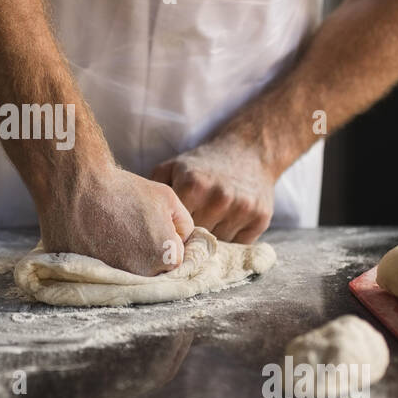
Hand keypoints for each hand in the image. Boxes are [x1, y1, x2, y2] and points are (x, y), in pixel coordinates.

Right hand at [38, 165, 193, 276]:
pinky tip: (97, 237)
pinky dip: (102, 258)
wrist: (77, 185)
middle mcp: (141, 275)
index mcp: (166, 258)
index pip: (174, 259)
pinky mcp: (90, 275)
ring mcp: (114, 278)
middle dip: (147, 252)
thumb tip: (183, 241)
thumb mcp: (167, 198)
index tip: (150, 224)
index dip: (165, 239)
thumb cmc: (124, 189)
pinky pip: (103, 272)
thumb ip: (185, 224)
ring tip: (113, 231)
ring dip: (124, 257)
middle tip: (131, 227)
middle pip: (152, 270)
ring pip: (127, 273)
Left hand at [152, 139, 276, 242]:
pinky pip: (239, 245)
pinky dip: (232, 239)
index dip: (171, 233)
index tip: (169, 232)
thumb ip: (153, 192)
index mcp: (193, 185)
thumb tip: (137, 221)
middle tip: (188, 232)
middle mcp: (219, 198)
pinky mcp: (261, 218)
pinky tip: (228, 222)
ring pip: (218, 245)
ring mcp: (242, 209)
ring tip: (210, 222)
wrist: (249, 151)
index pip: (175, 228)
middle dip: (190, 238)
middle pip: (196, 239)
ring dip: (212, 239)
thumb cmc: (203, 164)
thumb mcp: (173, 168)